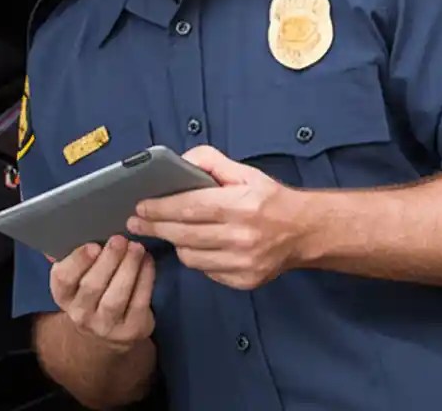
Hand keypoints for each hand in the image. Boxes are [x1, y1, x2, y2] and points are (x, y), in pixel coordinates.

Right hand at [49, 235, 155, 350]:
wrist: (106, 332)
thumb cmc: (92, 291)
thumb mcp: (78, 277)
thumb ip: (75, 256)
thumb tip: (72, 227)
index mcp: (63, 295)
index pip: (63, 278)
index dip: (78, 261)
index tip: (93, 245)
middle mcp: (80, 314)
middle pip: (92, 286)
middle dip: (108, 260)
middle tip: (120, 239)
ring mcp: (105, 326)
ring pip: (116, 297)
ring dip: (128, 269)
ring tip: (137, 248)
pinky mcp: (131, 330)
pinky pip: (139, 302)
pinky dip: (145, 279)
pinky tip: (148, 261)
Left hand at [126, 145, 308, 289]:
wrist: (305, 232)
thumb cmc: (270, 199)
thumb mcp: (245, 172)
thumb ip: (210, 161)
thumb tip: (180, 162)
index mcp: (241, 205)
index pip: (190, 207)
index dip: (160, 207)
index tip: (140, 206)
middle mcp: (242, 237)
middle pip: (184, 234)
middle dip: (155, 227)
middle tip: (135, 221)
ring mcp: (243, 263)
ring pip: (190, 256)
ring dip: (174, 243)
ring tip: (167, 231)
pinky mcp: (244, 281)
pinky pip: (205, 270)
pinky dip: (195, 257)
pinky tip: (194, 245)